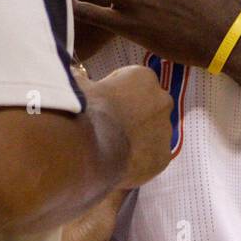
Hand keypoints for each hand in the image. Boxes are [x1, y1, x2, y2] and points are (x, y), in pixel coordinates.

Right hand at [84, 64, 172, 188]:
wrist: (88, 147)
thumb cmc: (84, 110)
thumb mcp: (78, 86)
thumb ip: (83, 81)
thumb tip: (74, 78)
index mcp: (144, 77)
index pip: (133, 81)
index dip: (114, 93)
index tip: (101, 104)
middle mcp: (162, 100)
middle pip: (149, 106)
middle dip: (133, 114)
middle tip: (109, 126)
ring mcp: (165, 131)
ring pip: (152, 133)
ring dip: (138, 137)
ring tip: (112, 147)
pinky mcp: (163, 158)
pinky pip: (151, 157)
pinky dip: (139, 160)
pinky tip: (119, 163)